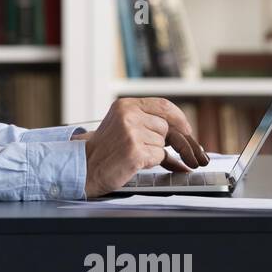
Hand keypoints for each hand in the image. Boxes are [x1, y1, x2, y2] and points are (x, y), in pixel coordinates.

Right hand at [82, 98, 208, 197]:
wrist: (84, 166)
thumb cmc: (105, 150)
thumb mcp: (123, 126)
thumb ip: (148, 123)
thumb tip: (183, 134)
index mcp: (125, 105)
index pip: (164, 105)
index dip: (179, 118)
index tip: (187, 129)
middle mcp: (128, 115)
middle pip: (166, 127)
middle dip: (167, 141)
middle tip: (158, 150)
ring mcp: (131, 132)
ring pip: (163, 143)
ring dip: (154, 152)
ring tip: (133, 154)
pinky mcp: (135, 150)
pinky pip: (160, 156)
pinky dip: (152, 162)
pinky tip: (135, 161)